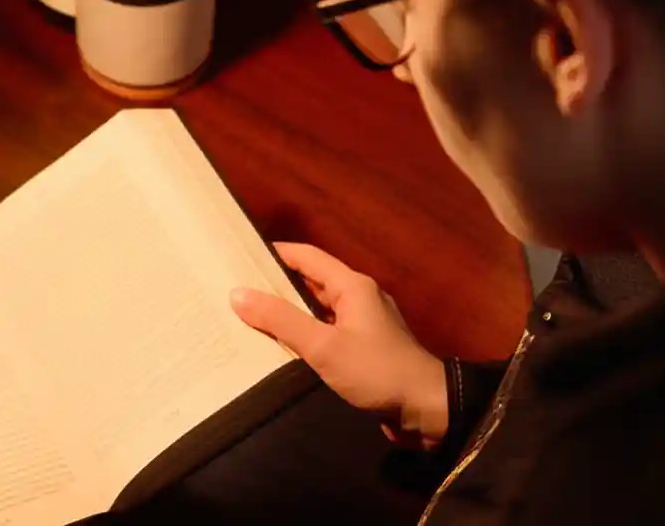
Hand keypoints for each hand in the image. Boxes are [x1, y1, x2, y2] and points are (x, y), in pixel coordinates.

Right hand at [230, 242, 448, 448]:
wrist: (428, 410)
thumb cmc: (375, 371)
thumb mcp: (323, 346)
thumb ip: (280, 319)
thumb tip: (237, 294)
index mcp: (352, 285)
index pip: (306, 256)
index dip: (273, 254)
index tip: (238, 258)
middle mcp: (358, 296)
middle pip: (310, 280)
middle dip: (275, 284)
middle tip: (237, 290)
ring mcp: (363, 321)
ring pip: (317, 307)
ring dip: (289, 310)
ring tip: (250, 316)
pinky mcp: (364, 345)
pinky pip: (326, 328)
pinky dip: (304, 331)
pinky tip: (282, 344)